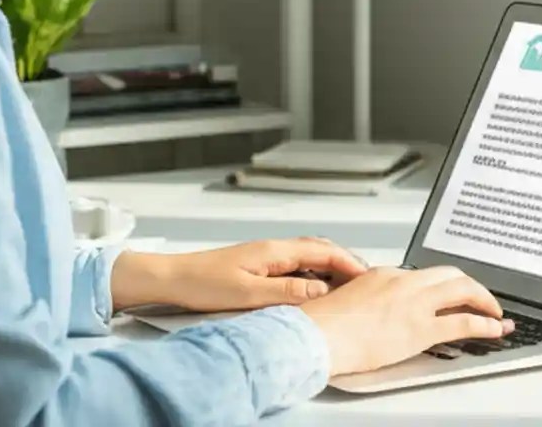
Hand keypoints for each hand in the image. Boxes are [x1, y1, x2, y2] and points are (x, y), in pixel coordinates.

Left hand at [111, 237, 368, 312]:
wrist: (173, 278)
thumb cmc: (204, 282)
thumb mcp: (249, 293)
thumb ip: (288, 292)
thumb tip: (321, 291)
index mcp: (275, 251)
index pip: (324, 252)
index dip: (349, 263)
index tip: (368, 275)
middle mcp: (274, 248)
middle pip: (321, 249)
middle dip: (346, 262)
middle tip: (365, 279)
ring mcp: (267, 255)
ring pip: (309, 256)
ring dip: (330, 267)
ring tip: (346, 284)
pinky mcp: (259, 264)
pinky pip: (296, 264)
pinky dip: (313, 272)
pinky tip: (314, 288)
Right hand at [299, 265, 514, 375]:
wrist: (315, 335)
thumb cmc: (322, 324)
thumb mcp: (347, 300)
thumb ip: (367, 300)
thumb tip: (373, 312)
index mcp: (383, 274)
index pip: (423, 275)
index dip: (442, 285)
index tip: (448, 293)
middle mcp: (403, 283)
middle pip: (450, 274)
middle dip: (471, 285)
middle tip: (481, 297)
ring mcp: (414, 304)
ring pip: (463, 290)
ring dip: (485, 300)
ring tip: (495, 313)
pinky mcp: (421, 329)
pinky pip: (464, 322)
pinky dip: (485, 324)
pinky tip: (493, 329)